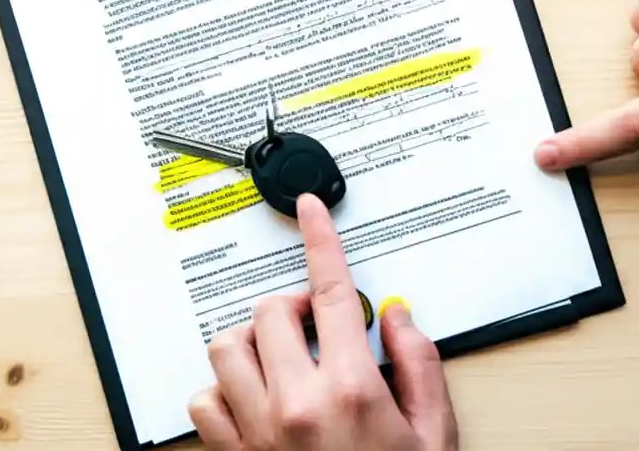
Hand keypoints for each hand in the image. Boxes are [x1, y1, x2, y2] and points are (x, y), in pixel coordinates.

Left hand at [187, 194, 458, 450]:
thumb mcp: (435, 436)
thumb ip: (420, 366)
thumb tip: (397, 317)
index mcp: (351, 390)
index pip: (332, 293)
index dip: (321, 241)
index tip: (310, 210)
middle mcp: (296, 404)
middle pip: (271, 312)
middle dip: (293, 308)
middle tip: (316, 326)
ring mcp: (258, 432)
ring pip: (227, 348)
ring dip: (253, 342)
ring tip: (280, 358)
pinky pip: (203, 401)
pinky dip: (221, 391)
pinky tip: (251, 399)